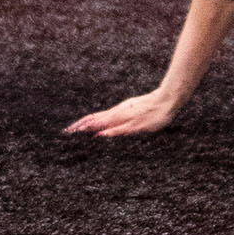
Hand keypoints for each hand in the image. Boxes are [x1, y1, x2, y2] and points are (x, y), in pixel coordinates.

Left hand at [63, 89, 180, 135]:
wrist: (167, 100)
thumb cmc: (150, 105)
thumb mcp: (131, 109)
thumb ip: (118, 117)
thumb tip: (103, 126)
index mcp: (117, 111)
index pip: (95, 117)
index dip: (81, 122)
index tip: (69, 128)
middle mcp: (119, 114)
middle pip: (96, 120)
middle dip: (81, 126)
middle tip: (66, 132)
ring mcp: (127, 118)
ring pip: (105, 123)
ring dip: (91, 127)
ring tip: (77, 131)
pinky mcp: (136, 124)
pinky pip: (121, 129)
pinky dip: (110, 131)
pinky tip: (101, 134)